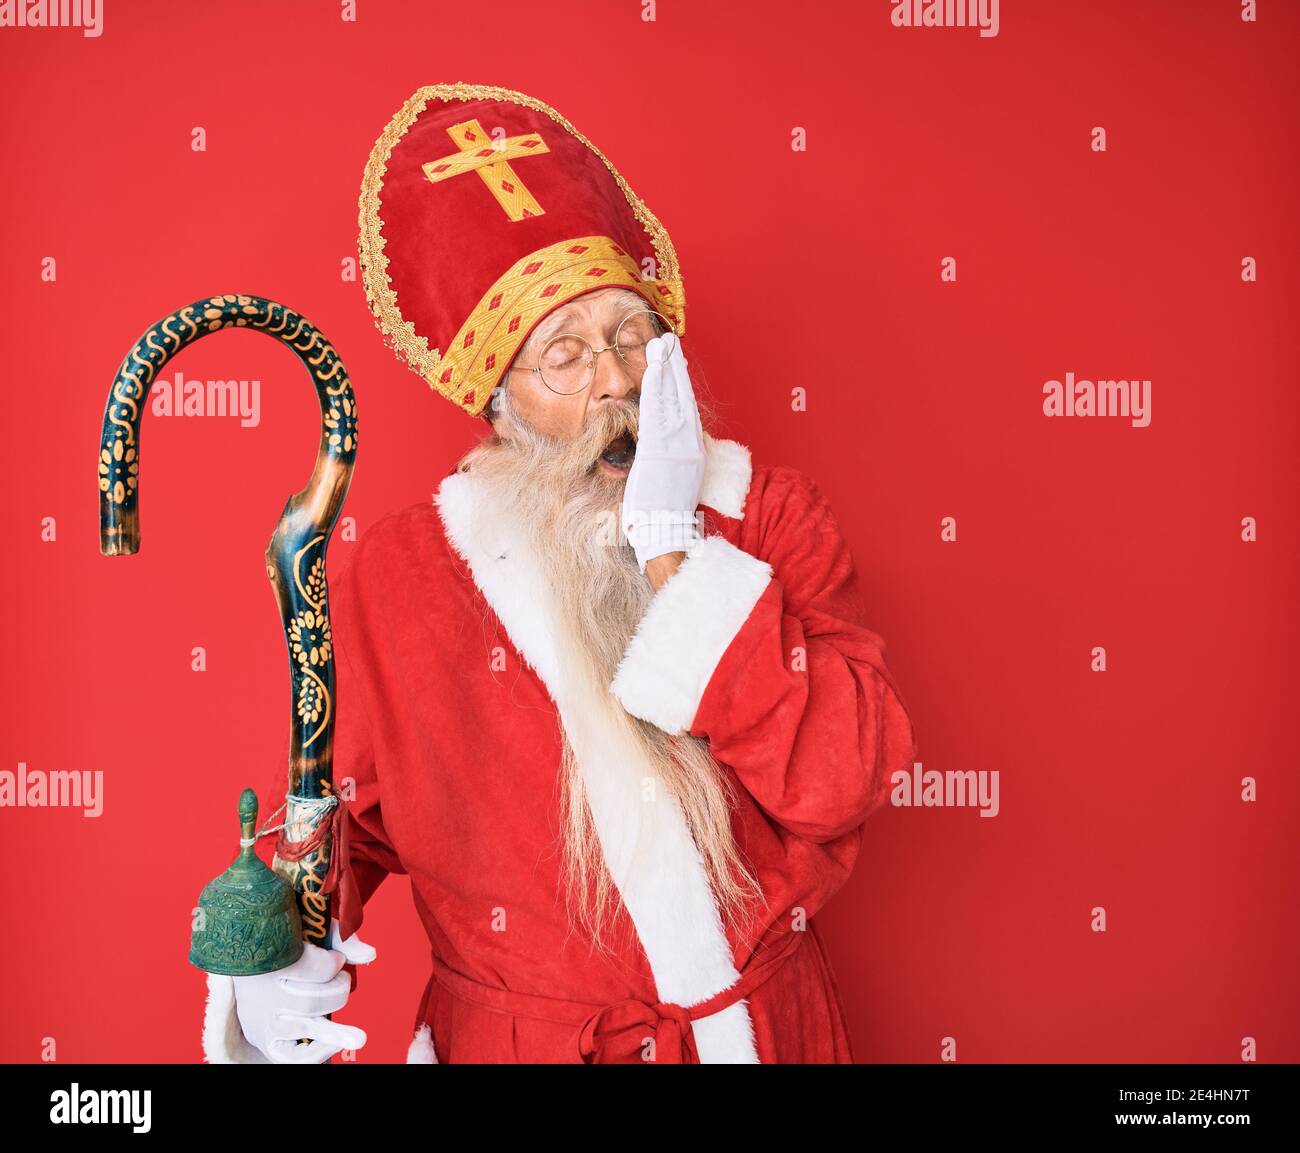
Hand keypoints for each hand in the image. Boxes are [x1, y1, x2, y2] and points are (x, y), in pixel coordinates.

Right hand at [230, 918, 374, 1063]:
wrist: (246, 965)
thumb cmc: (287, 945)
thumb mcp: (312, 931)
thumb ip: (342, 939)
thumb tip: (371, 954)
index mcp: (273, 960)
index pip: (314, 967)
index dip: (334, 963)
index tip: (337, 959)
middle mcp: (264, 994)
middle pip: (312, 1000)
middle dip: (337, 988)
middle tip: (339, 978)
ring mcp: (263, 1020)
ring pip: (304, 1027)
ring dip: (334, 1029)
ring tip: (359, 1038)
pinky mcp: (264, 1039)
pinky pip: (290, 1056)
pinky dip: (315, 1052)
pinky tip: (336, 1044)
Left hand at [620, 331, 706, 572]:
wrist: (668, 535)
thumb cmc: (665, 516)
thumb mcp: (675, 481)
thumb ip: (671, 459)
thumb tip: (660, 446)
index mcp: (693, 452)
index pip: (687, 410)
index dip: (682, 384)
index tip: (677, 364)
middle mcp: (688, 445)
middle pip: (683, 398)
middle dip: (676, 368)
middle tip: (670, 343)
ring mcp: (675, 447)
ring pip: (671, 401)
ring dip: (665, 371)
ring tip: (660, 347)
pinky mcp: (659, 451)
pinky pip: (657, 415)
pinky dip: (656, 391)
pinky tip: (654, 372)